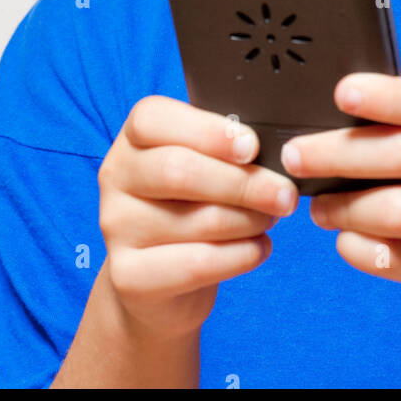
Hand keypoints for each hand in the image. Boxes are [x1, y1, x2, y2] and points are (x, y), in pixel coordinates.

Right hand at [98, 96, 297, 340]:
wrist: (160, 281)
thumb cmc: (193, 205)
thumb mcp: (204, 166)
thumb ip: (226, 150)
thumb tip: (278, 151)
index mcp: (133, 138)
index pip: (154, 119)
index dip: (208, 131)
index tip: (252, 147)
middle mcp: (115, 176)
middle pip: (178, 170)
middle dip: (243, 182)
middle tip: (285, 194)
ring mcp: (116, 228)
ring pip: (197, 220)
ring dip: (249, 220)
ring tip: (270, 219)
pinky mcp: (127, 276)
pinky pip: (196, 264)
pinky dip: (240, 256)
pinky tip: (258, 249)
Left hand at [281, 73, 400, 310]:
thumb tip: (334, 98)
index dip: (385, 98)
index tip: (339, 92)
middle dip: (339, 155)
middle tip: (294, 156)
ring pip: (399, 213)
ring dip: (345, 209)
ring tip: (316, 206)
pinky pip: (400, 260)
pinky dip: (362, 249)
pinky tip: (343, 237)